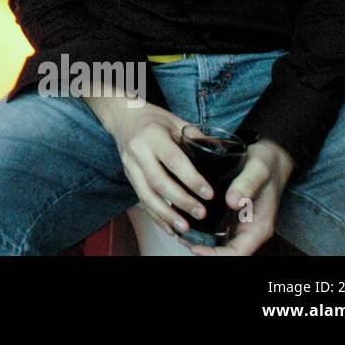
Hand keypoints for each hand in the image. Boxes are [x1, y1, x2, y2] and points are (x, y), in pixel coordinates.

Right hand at [95, 100, 215, 238]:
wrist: (123, 117)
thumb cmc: (154, 119)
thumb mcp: (176, 121)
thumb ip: (196, 137)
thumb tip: (221, 152)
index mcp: (152, 135)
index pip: (173, 160)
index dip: (191, 179)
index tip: (208, 194)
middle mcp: (138, 151)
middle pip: (158, 181)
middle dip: (180, 200)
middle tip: (200, 213)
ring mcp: (130, 165)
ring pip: (146, 194)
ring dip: (165, 214)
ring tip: (185, 227)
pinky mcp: (128, 176)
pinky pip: (141, 200)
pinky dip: (155, 216)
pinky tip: (169, 228)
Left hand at [186, 140, 293, 255]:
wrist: (270, 155)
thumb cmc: (266, 163)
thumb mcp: (258, 169)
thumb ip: (247, 184)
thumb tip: (232, 202)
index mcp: (259, 226)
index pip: (238, 253)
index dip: (216, 255)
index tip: (195, 248)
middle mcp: (249, 229)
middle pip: (227, 251)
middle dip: (205, 250)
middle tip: (181, 238)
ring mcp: (240, 223)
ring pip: (220, 241)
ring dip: (202, 241)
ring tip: (179, 231)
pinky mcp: (232, 214)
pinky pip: (218, 228)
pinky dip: (203, 228)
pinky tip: (186, 218)